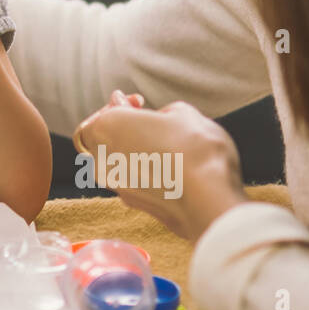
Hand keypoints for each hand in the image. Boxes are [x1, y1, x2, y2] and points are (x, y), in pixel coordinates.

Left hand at [72, 98, 248, 239]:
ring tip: (165, 147)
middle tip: (149, 122)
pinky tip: (171, 169)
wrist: (209, 199)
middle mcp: (102, 160)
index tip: (140, 103)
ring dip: (134, 153)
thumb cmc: (194, 147)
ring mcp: (117, 187)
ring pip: (117, 165)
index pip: (98, 116)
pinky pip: (133, 183)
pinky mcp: (136, 206)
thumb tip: (145, 114)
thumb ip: (156, 111)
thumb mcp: (181, 112)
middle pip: (101, 142)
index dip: (119, 106)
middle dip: (122, 130)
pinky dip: (145, 174)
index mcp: (106, 129)